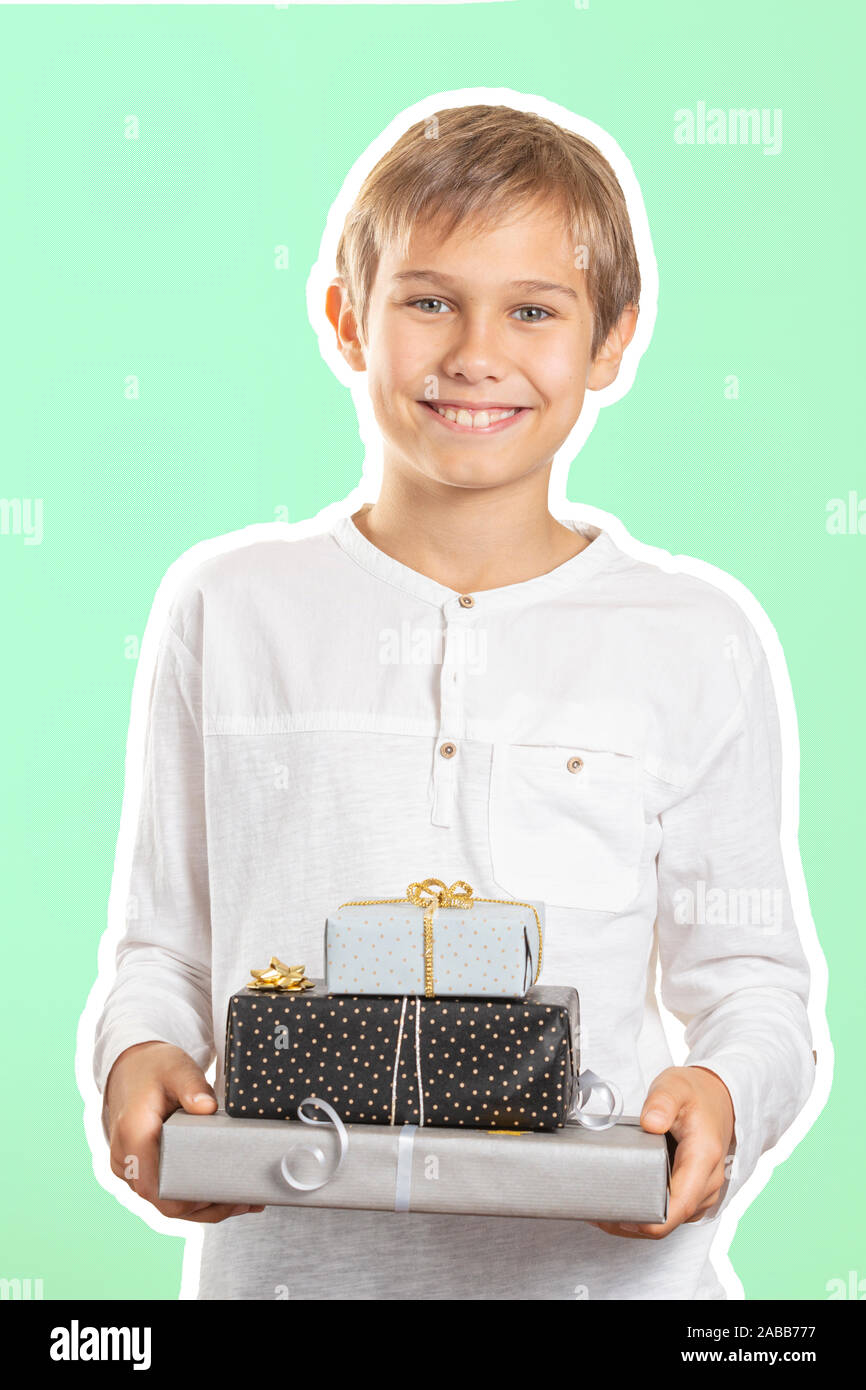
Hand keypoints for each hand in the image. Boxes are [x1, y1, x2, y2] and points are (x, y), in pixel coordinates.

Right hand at [105, 1041, 264, 1222]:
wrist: (129, 1067)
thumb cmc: (152, 1068)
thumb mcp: (175, 1067)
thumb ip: (191, 1085)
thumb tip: (206, 1107)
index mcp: (132, 1135)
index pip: (156, 1187)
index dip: (189, 1201)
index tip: (224, 1197)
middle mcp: (126, 1158)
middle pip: (165, 1202)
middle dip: (206, 1208)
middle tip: (244, 1201)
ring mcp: (131, 1168)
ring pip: (167, 1202)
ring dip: (203, 1207)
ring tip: (243, 1202)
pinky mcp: (141, 1170)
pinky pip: (166, 1192)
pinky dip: (193, 1197)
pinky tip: (223, 1195)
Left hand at [591, 1065, 733, 1239]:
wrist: (718, 1097)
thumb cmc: (696, 1094)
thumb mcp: (676, 1087)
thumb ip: (662, 1102)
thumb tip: (650, 1122)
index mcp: (703, 1158)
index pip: (680, 1206)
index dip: (648, 1220)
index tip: (616, 1216)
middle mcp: (707, 1182)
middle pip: (670, 1219)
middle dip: (633, 1221)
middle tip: (596, 1209)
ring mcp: (702, 1191)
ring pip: (670, 1220)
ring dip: (638, 1219)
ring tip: (602, 1206)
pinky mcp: (694, 1192)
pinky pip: (671, 1212)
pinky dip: (647, 1212)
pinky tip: (621, 1201)